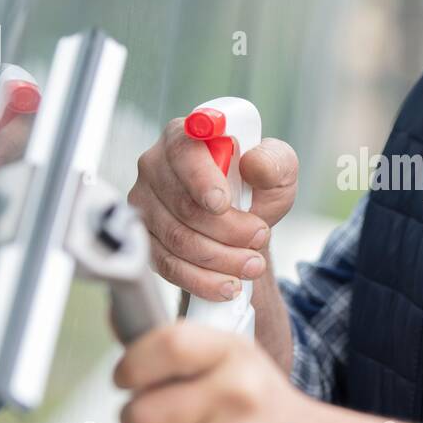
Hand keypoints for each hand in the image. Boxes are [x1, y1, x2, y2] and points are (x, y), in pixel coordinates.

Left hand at [113, 320, 323, 422]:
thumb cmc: (261, 406)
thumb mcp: (233, 360)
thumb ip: (181, 350)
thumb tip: (120, 326)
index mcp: (234, 355)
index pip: (167, 345)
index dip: (132, 365)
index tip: (126, 378)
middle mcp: (239, 395)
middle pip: (142, 414)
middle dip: (136, 421)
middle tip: (153, 420)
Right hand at [127, 121, 297, 301]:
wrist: (242, 220)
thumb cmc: (256, 185)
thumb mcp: (277, 168)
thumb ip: (273, 162)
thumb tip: (254, 165)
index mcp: (185, 137)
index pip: (184, 154)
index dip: (201, 180)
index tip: (222, 204)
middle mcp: (155, 167)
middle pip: (183, 205)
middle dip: (228, 230)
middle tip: (260, 238)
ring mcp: (145, 205)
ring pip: (178, 240)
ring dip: (221, 259)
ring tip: (253, 265)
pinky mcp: (145, 239)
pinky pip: (168, 266)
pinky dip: (202, 280)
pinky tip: (228, 285)